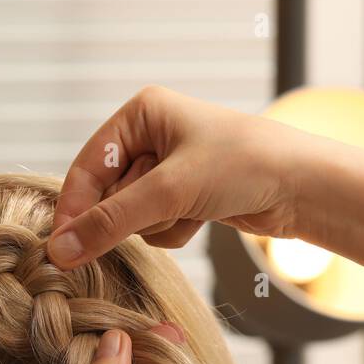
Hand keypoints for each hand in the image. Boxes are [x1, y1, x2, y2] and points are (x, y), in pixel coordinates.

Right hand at [46, 85, 311, 267]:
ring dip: (156, 225)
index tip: (64, 248)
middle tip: (153, 219)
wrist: (303, 187)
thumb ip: (111, 222)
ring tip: (191, 211)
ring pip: (133, 217)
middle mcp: (152, 136)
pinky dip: (175, 231)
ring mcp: (170, 169)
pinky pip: (158, 226)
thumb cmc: (243, 167)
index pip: (87, 166)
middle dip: (129, 216)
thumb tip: (61, 250)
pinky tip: (203, 219)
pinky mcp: (187, 196)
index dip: (76, 208)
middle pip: (108, 195)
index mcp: (141, 113)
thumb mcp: (169, 192)